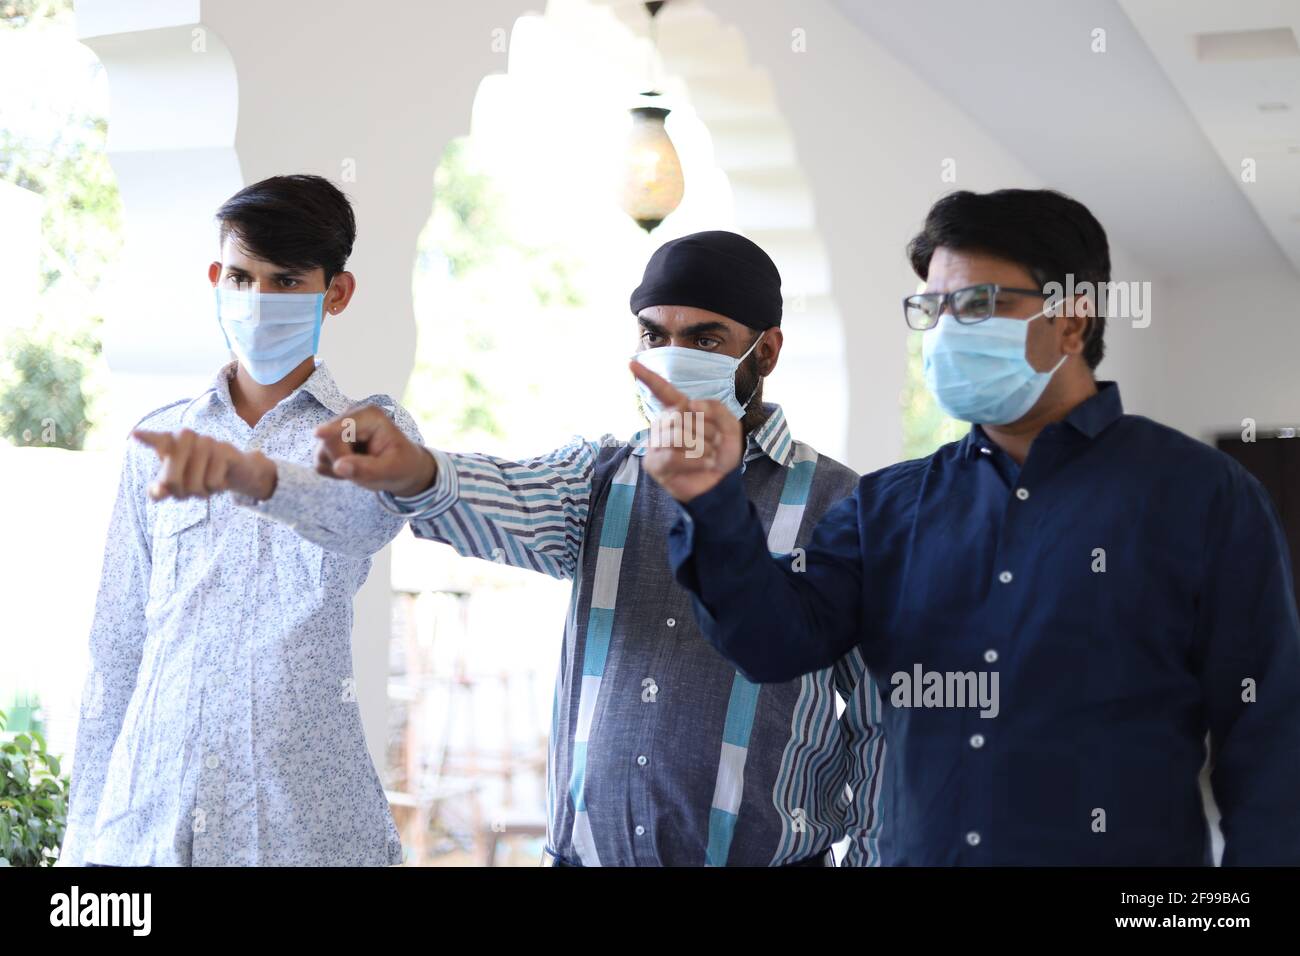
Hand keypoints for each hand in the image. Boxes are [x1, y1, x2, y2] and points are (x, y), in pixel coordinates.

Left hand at [132, 428, 275, 501]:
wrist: (233, 471)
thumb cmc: (197, 475)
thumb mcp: (176, 484)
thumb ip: (161, 489)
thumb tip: (158, 492)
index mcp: (170, 442)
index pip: (157, 441)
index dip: (147, 438)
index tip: (134, 434)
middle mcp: (186, 438)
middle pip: (170, 480)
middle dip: (178, 493)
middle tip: (185, 494)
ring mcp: (206, 442)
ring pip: (194, 484)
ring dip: (200, 493)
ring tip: (205, 486)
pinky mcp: (224, 450)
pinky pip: (213, 482)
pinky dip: (215, 489)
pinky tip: (219, 481)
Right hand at [313, 404, 435, 495]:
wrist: (401, 468)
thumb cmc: (401, 465)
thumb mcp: (392, 469)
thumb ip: (368, 469)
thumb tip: (339, 466)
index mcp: (371, 416)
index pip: (346, 423)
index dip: (332, 429)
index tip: (318, 433)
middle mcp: (350, 418)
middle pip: (329, 441)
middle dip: (343, 462)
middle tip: (367, 473)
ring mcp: (337, 431)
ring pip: (322, 454)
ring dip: (340, 469)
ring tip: (364, 468)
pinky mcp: (328, 445)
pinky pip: (320, 464)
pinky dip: (335, 473)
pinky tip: (354, 469)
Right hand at [629, 360, 742, 501]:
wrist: (722, 482)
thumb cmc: (721, 453)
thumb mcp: (728, 425)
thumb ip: (715, 408)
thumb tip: (690, 405)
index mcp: (680, 411)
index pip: (663, 391)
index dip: (648, 377)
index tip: (631, 363)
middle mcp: (664, 425)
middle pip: (679, 416)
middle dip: (706, 430)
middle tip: (714, 445)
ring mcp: (656, 444)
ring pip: (677, 435)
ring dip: (703, 447)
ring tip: (710, 456)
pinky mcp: (655, 464)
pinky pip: (673, 456)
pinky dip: (696, 461)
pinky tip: (705, 465)